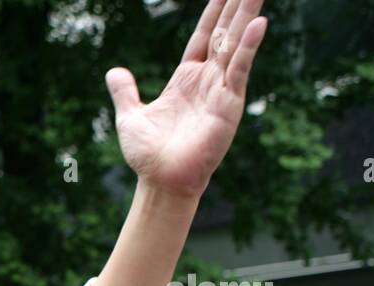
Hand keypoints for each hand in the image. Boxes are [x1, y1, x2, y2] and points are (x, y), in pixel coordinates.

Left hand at [108, 0, 267, 197]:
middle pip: (224, 34)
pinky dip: (249, 46)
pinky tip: (259, 23)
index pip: (203, 37)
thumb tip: (114, 71)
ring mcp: (220, 90)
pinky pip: (239, 68)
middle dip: (236, 7)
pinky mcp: (229, 103)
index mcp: (186, 79)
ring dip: (247, 16)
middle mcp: (207, 80)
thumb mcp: (130, 116)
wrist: (161, 181)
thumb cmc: (148, 156)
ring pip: (235, 44)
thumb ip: (125, 92)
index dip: (213, 13)